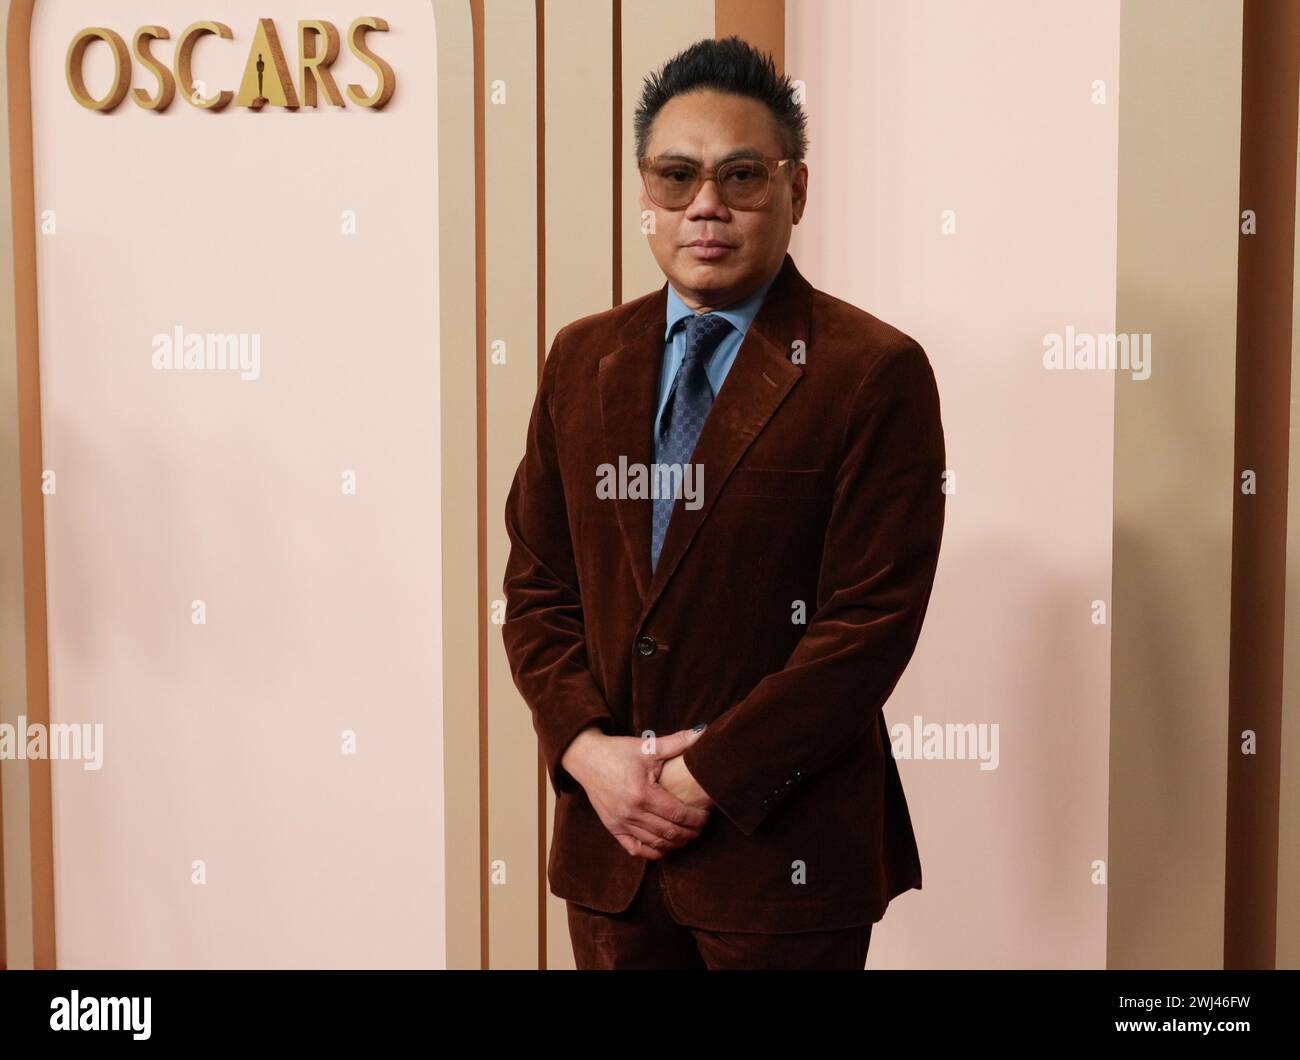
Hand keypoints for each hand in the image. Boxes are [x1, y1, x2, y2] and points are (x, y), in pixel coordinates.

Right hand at [562, 725, 711, 859]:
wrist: (586, 758)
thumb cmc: (618, 752)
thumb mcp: (647, 746)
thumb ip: (677, 742)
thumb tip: (704, 731)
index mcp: (642, 793)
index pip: (677, 814)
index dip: (696, 818)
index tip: (706, 815)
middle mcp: (630, 812)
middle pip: (669, 832)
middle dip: (690, 832)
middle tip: (701, 826)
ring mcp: (620, 823)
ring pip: (655, 843)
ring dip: (676, 843)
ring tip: (688, 834)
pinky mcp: (612, 828)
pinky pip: (636, 849)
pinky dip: (653, 851)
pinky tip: (665, 845)